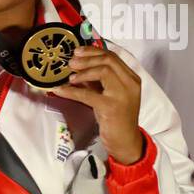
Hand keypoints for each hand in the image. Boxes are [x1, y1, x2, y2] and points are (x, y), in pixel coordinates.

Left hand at [52, 46, 144, 164]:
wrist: (126, 141)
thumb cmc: (117, 119)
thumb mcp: (108, 95)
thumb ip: (97, 81)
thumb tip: (79, 67)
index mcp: (131, 78)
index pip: (113, 56)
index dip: (93, 51)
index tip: (78, 51)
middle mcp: (130, 84)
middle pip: (108, 60)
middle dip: (87, 58)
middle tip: (71, 62)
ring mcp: (122, 95)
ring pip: (102, 71)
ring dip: (82, 72)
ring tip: (70, 77)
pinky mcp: (111, 107)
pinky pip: (88, 94)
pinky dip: (72, 91)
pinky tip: (61, 90)